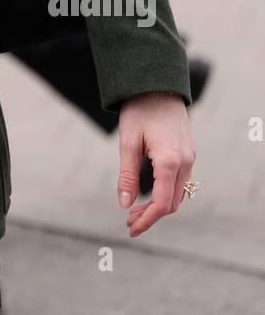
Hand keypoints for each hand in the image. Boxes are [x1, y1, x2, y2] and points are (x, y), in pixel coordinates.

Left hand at [117, 93, 195, 236]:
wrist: (158, 85)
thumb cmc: (140, 111)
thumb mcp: (128, 142)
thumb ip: (127, 175)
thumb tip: (124, 204)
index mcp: (170, 161)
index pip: (163, 204)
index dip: (147, 220)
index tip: (131, 228)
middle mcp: (185, 162)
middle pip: (172, 203)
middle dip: (151, 216)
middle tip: (129, 222)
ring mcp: (190, 158)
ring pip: (178, 194)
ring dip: (159, 206)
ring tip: (134, 211)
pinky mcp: (188, 153)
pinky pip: (180, 182)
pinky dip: (166, 193)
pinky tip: (149, 194)